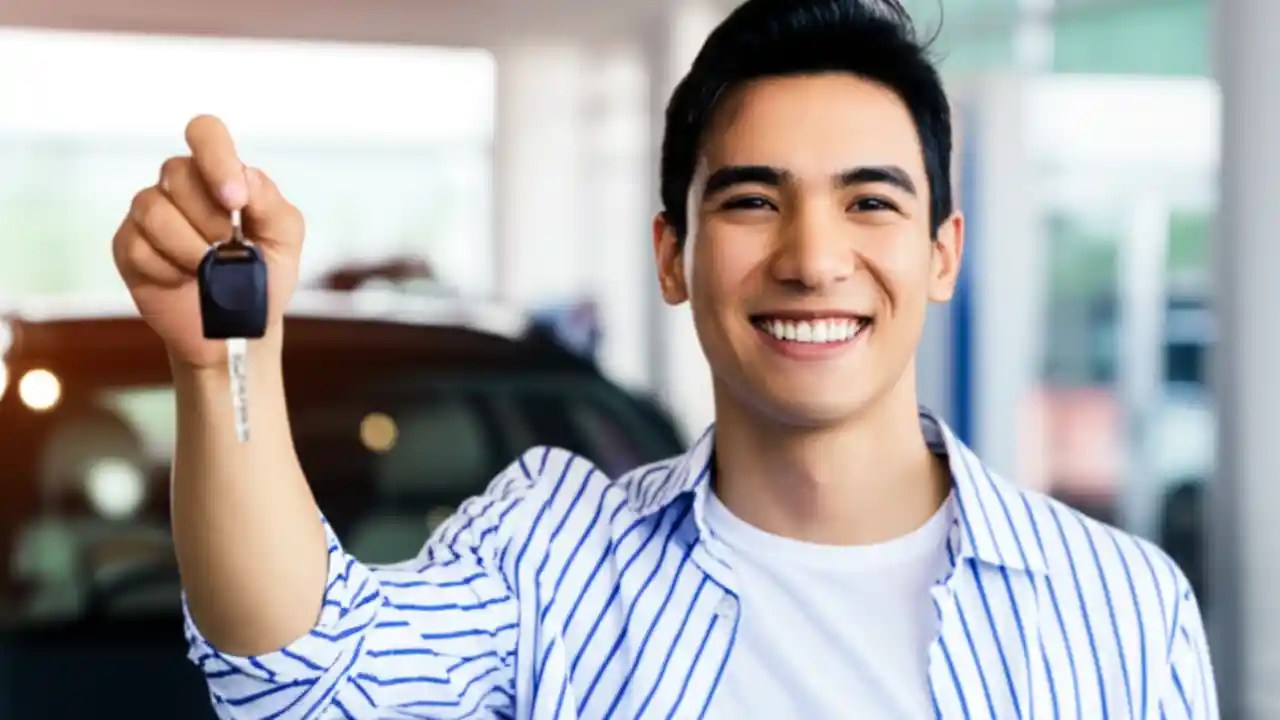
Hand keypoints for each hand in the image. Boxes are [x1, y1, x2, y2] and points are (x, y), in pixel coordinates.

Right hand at [113, 115, 303, 370]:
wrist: (238, 330)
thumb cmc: (264, 278)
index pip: (205, 133)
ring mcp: (149, 213)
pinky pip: (139, 247)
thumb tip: (243, 178)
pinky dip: (170, 270)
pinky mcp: (128, 246)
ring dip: (189, 248)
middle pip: (176, 172)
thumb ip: (270, 203)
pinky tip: (183, 280)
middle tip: (227, 248)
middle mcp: (180, 186)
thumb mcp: (284, 240)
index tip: (234, 201)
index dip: (216, 159)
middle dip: (209, 219)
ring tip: (208, 269)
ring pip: (154, 210)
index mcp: (220, 174)